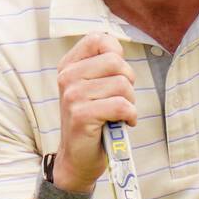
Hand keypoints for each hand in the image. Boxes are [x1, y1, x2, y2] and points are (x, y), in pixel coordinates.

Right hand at [54, 32, 136, 192]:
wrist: (77, 159)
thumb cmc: (93, 122)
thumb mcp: (93, 88)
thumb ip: (103, 66)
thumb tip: (119, 50)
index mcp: (69, 66)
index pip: (99, 39)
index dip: (117, 54)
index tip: (116, 75)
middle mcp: (67, 77)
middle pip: (116, 62)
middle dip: (128, 81)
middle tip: (121, 99)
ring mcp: (72, 96)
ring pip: (122, 85)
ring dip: (130, 102)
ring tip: (119, 113)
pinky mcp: (82, 115)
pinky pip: (121, 106)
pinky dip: (130, 116)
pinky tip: (123, 123)